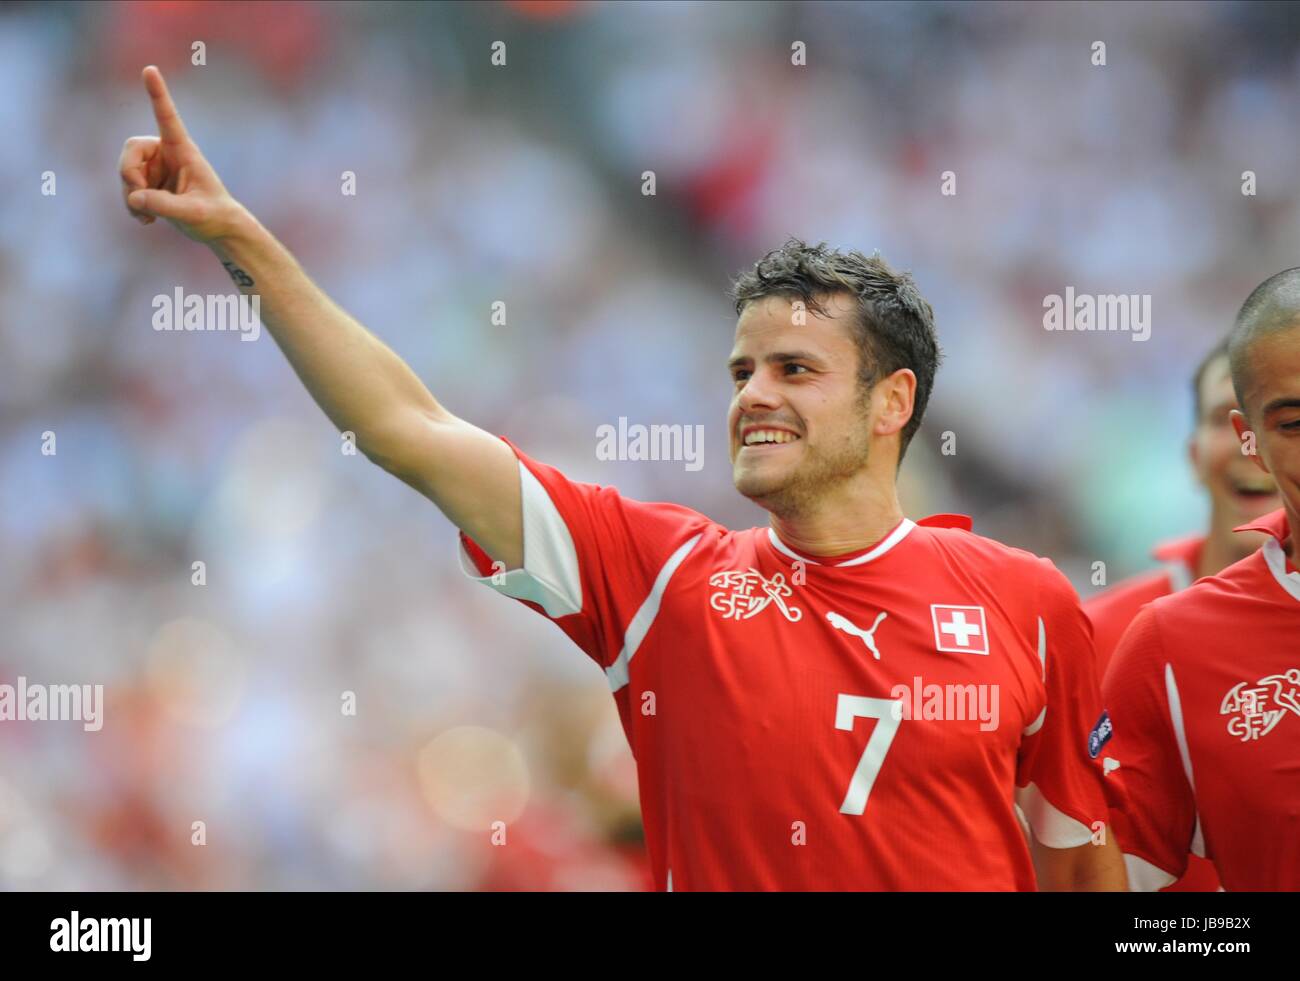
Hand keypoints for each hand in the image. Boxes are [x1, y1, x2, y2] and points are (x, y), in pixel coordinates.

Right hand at [118, 65, 243, 241]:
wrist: (218, 230)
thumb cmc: (214, 216)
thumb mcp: (193, 213)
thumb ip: (164, 206)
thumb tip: (135, 198)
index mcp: (183, 150)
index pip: (167, 118)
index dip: (158, 94)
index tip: (150, 69)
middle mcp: (167, 153)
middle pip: (131, 149)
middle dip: (128, 175)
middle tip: (138, 200)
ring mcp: (156, 168)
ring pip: (125, 171)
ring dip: (129, 195)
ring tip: (147, 218)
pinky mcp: (150, 183)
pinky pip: (127, 188)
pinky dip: (132, 205)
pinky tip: (146, 221)